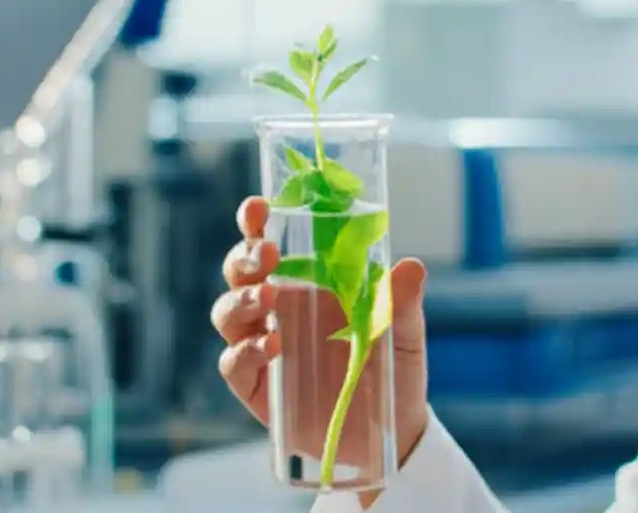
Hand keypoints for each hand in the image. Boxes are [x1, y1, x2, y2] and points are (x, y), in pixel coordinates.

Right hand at [212, 197, 430, 478]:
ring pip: (227, 313)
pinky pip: (233, 363)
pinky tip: (271, 347)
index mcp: (306, 283)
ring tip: (268, 299)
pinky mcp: (255, 386)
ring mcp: (260, 346)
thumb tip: (411, 266)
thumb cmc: (393, 368)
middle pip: (239, 273)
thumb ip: (402, 301)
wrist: (392, 430)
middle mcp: (276, 310)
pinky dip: (244, 352)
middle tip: (265, 253)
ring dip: (241, 300)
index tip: (258, 206)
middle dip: (243, 257)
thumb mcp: (404, 332)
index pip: (269, 243)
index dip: (255, 223)